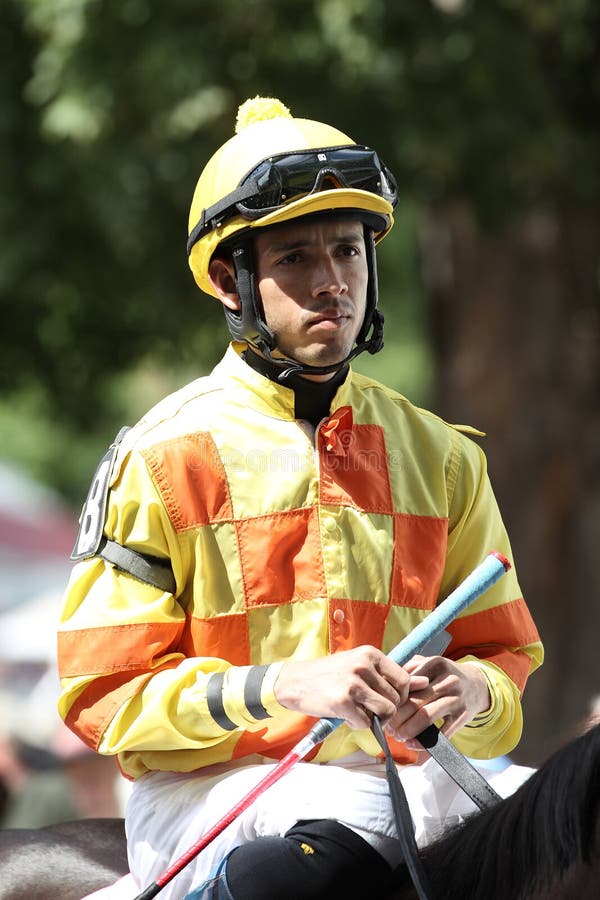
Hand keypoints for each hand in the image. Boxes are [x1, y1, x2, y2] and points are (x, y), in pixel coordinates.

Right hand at [274, 645, 428, 729]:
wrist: (295, 681)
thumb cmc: (330, 674)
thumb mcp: (360, 666)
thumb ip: (391, 675)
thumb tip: (425, 682)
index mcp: (371, 654)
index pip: (404, 680)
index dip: (400, 696)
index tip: (388, 701)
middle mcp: (363, 666)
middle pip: (395, 699)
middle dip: (386, 711)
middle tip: (368, 709)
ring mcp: (353, 683)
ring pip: (385, 712)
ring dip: (374, 718)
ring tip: (358, 711)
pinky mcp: (342, 702)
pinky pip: (366, 723)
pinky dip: (358, 724)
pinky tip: (346, 716)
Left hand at [383, 655, 490, 745]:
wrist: (477, 685)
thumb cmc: (445, 675)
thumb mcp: (431, 664)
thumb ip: (411, 668)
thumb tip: (388, 683)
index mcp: (436, 664)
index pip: (408, 683)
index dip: (394, 698)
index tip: (385, 708)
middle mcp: (448, 680)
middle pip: (415, 701)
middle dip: (397, 717)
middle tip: (388, 727)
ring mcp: (457, 698)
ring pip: (426, 716)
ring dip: (409, 729)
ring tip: (398, 736)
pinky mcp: (464, 716)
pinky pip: (442, 732)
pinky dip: (425, 741)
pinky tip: (413, 744)